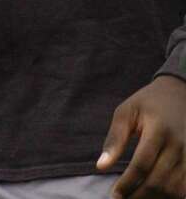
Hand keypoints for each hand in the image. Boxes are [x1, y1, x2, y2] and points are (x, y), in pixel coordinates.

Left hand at [98, 75, 185, 197]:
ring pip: (176, 188)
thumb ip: (114, 139)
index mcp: (158, 130)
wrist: (180, 92)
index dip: (128, 184)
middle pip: (159, 181)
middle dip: (140, 195)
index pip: (142, 165)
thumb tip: (100, 166)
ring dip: (157, 198)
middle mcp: (179, 144)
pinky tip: (159, 195)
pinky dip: (174, 195)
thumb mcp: (126, 112)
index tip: (115, 194)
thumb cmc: (148, 102)